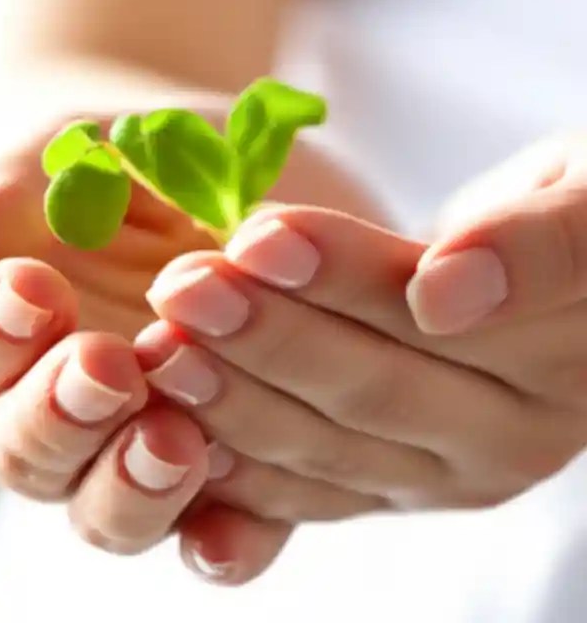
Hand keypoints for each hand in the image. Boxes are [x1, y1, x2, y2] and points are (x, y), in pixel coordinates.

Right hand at [0, 101, 383, 583]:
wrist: (209, 182)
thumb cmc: (110, 171)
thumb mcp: (56, 168)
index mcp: (0, 349)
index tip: (30, 286)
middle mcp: (56, 420)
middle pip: (29, 454)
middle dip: (59, 414)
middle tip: (104, 364)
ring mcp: (134, 460)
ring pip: (108, 512)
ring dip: (131, 486)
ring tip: (171, 439)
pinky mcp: (227, 482)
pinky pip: (218, 538)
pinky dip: (222, 544)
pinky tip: (229, 534)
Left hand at [129, 135, 586, 543]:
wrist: (537, 265)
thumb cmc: (562, 208)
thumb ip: (547, 239)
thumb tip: (445, 293)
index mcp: (575, 362)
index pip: (439, 313)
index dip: (343, 276)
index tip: (259, 238)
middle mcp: (511, 441)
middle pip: (372, 390)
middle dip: (266, 335)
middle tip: (181, 284)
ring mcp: (440, 476)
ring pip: (321, 445)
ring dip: (229, 396)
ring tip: (157, 342)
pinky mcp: (381, 492)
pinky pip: (297, 494)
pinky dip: (230, 467)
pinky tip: (166, 426)